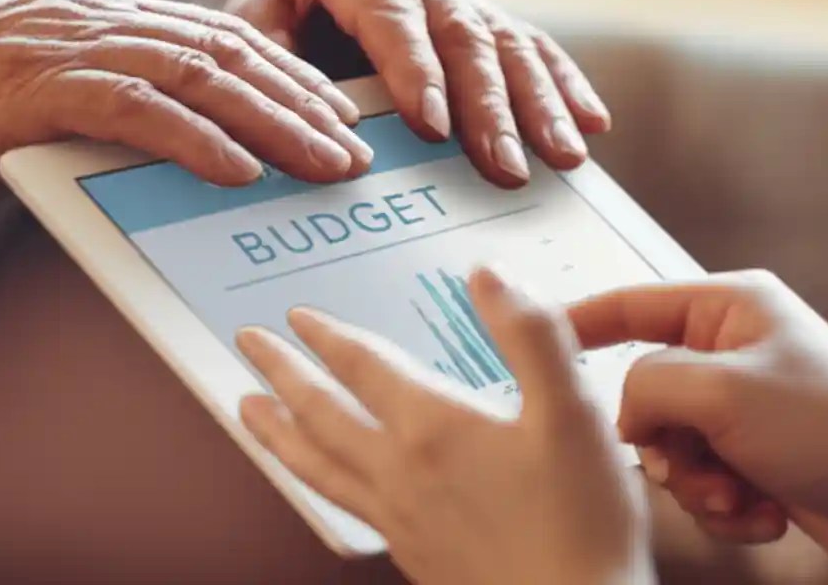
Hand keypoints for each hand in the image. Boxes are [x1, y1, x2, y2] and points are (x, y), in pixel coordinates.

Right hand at [0, 0, 370, 186]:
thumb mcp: (62, 91)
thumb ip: (126, 103)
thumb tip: (199, 147)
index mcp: (115, 17)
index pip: (225, 39)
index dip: (290, 77)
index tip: (339, 115)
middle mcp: (107, 21)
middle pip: (230, 56)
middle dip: (302, 105)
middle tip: (354, 150)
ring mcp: (77, 47)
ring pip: (201, 77)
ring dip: (273, 124)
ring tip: (324, 164)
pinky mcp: (45, 86)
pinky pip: (139, 110)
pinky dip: (198, 140)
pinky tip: (242, 170)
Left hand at [227, 0, 611, 187]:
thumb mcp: (251, 13)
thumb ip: (274, 63)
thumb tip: (311, 130)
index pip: (388, 9)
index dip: (413, 67)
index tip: (431, 126)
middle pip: (461, 32)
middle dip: (488, 106)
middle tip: (505, 168)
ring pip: (504, 39)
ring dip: (539, 102)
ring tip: (563, 158)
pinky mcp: (478, 12)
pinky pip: (528, 43)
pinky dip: (561, 83)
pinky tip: (591, 122)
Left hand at [236, 268, 651, 584]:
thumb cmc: (580, 522)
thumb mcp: (572, 412)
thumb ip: (531, 335)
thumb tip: (489, 274)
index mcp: (433, 428)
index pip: (363, 368)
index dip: (329, 336)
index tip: (297, 316)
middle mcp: (400, 472)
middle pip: (320, 413)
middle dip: (280, 372)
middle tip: (248, 343)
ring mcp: (398, 518)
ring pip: (316, 465)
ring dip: (277, 430)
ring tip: (247, 410)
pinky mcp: (410, 553)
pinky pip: (340, 502)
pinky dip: (312, 476)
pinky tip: (321, 476)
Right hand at [571, 271, 827, 562]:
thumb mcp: (724, 391)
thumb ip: (649, 384)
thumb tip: (627, 413)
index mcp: (727, 309)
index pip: (631, 305)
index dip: (578, 323)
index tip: (534, 340)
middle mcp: (729, 351)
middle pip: (646, 395)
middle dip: (671, 446)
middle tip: (703, 463)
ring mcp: (740, 406)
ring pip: (670, 448)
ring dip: (700, 484)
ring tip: (743, 494)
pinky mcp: (752, 454)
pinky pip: (702, 481)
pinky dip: (727, 505)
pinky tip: (767, 510)